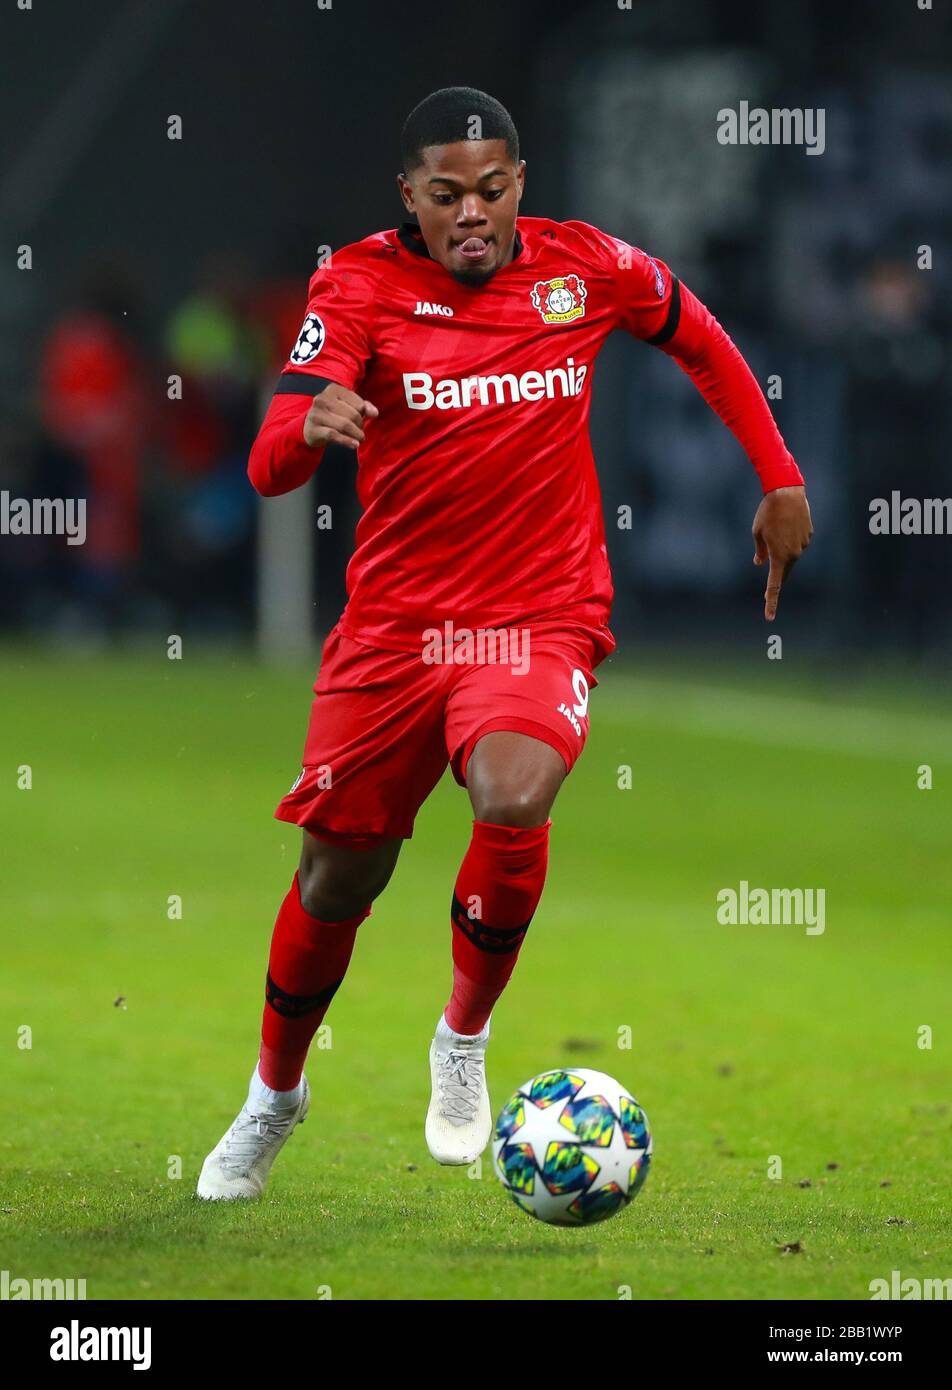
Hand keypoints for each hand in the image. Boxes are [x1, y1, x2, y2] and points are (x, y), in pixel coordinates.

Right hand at [302, 383, 377, 449]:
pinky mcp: (314, 429)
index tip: (361, 420)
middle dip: (360, 426)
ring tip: (359, 439)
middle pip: (352, 415)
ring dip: (356, 434)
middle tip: (360, 432)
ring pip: (345, 425)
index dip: (364, 414)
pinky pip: (334, 435)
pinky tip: (354, 445)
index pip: (358, 404)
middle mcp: (322, 398)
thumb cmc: (333, 415)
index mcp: (333, 389)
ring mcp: (316, 414)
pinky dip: (347, 441)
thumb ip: (364, 407)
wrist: (309, 429)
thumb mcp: (347, 407)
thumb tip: (374, 413)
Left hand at [752, 485, 812, 620]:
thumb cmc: (768, 513)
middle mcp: (794, 554)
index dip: (771, 602)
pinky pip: (797, 542)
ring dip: (782, 551)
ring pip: (790, 555)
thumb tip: (759, 564)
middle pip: (784, 572)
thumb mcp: (757, 533)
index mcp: (779, 557)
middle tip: (766, 593)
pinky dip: (790, 538)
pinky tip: (786, 523)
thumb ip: (760, 551)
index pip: (774, 585)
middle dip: (776, 579)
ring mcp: (803, 545)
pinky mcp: (809, 535)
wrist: (787, 492)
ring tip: (775, 528)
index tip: (769, 617)